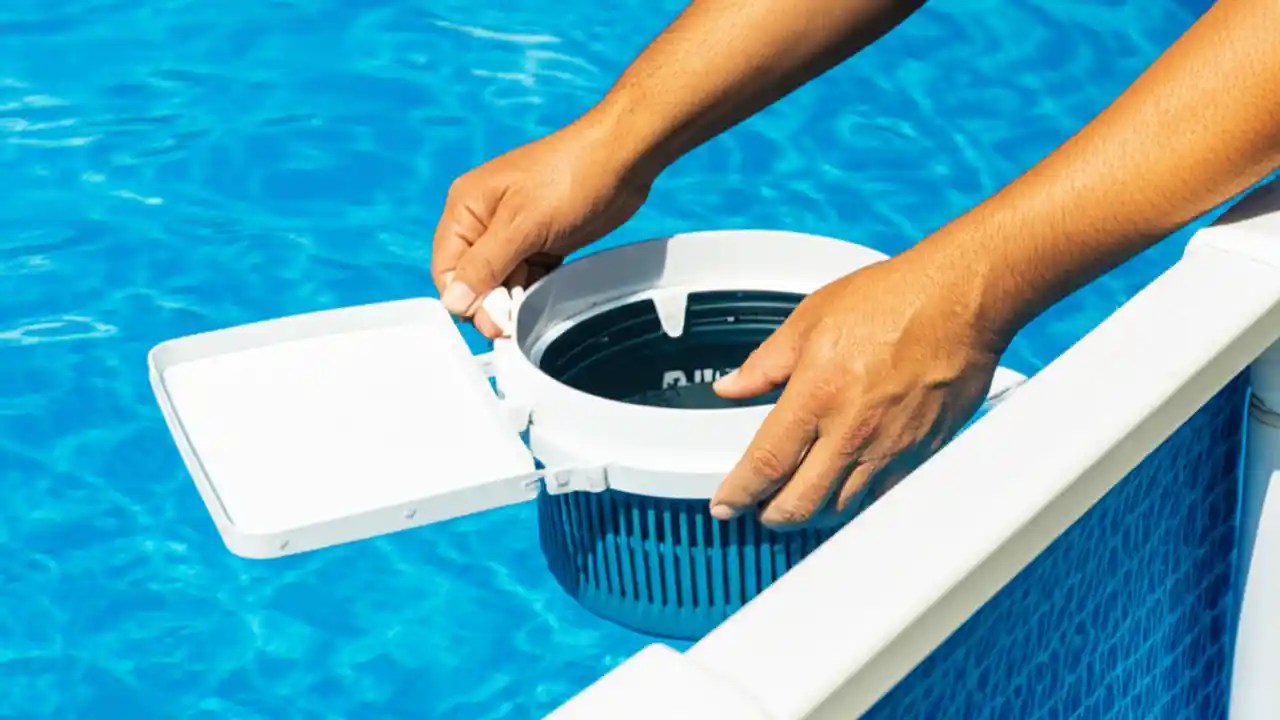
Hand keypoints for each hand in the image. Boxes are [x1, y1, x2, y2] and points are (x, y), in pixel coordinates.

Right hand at [431, 119, 652, 337]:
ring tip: (529, 320)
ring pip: (502, 282)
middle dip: (491, 304)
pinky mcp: (540, 242)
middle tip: (513, 326)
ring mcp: (513, 232)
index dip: (464, 299)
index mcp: (466, 208)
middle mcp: (484, 221)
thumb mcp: (522, 224)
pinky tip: (543, 305)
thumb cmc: (569, 178)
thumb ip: (485, 264)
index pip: (447, 268)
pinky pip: (527, 278)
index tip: (492, 320)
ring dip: (514, 304)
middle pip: (473, 280)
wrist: (623, 159)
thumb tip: (452, 301)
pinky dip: (533, 294)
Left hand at [709, 252, 1006, 528]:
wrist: (959, 301)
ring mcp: (889, 448)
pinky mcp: (920, 453)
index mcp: (816, 396)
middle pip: (800, 504)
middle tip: (757, 510)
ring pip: (841, 509)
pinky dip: (853, 503)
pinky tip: (841, 494)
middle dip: (771, 517)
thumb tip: (730, 387)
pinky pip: (879, 496)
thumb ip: (764, 364)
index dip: (739, 493)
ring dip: (811, 516)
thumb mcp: (809, 320)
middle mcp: (852, 431)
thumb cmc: (892, 301)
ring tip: (795, 505)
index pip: (766, 464)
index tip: (725, 504)